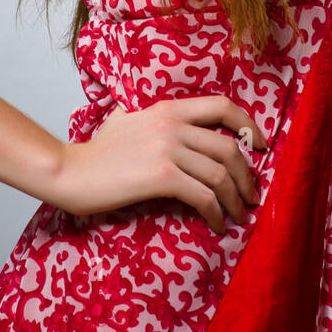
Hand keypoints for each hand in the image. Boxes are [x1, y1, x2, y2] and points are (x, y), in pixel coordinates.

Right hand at [50, 94, 267, 233]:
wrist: (71, 171)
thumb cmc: (97, 152)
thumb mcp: (126, 119)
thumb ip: (151, 116)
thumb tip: (170, 120)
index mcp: (167, 108)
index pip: (222, 106)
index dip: (249, 125)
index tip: (260, 146)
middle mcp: (172, 123)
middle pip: (229, 147)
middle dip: (247, 176)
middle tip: (250, 196)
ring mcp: (167, 148)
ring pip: (220, 174)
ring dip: (235, 199)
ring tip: (237, 215)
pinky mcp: (161, 175)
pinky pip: (203, 195)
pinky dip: (216, 213)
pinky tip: (215, 224)